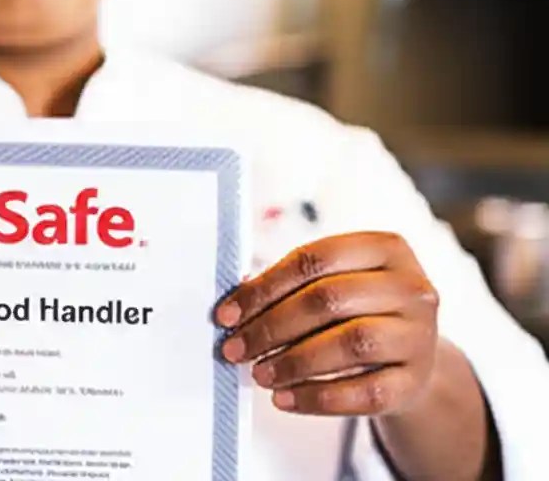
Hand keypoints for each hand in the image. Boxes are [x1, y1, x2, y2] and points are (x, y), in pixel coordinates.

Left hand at [215, 232, 439, 416]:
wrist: (411, 358)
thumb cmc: (361, 312)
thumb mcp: (336, 284)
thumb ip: (291, 286)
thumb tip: (235, 306)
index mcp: (385, 249)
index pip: (314, 259)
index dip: (264, 287)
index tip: (227, 314)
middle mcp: (412, 288)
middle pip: (328, 300)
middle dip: (271, 327)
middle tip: (236, 348)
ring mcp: (420, 335)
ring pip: (350, 344)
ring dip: (293, 362)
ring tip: (260, 374)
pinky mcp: (417, 381)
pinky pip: (364, 392)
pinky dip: (317, 398)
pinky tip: (285, 398)